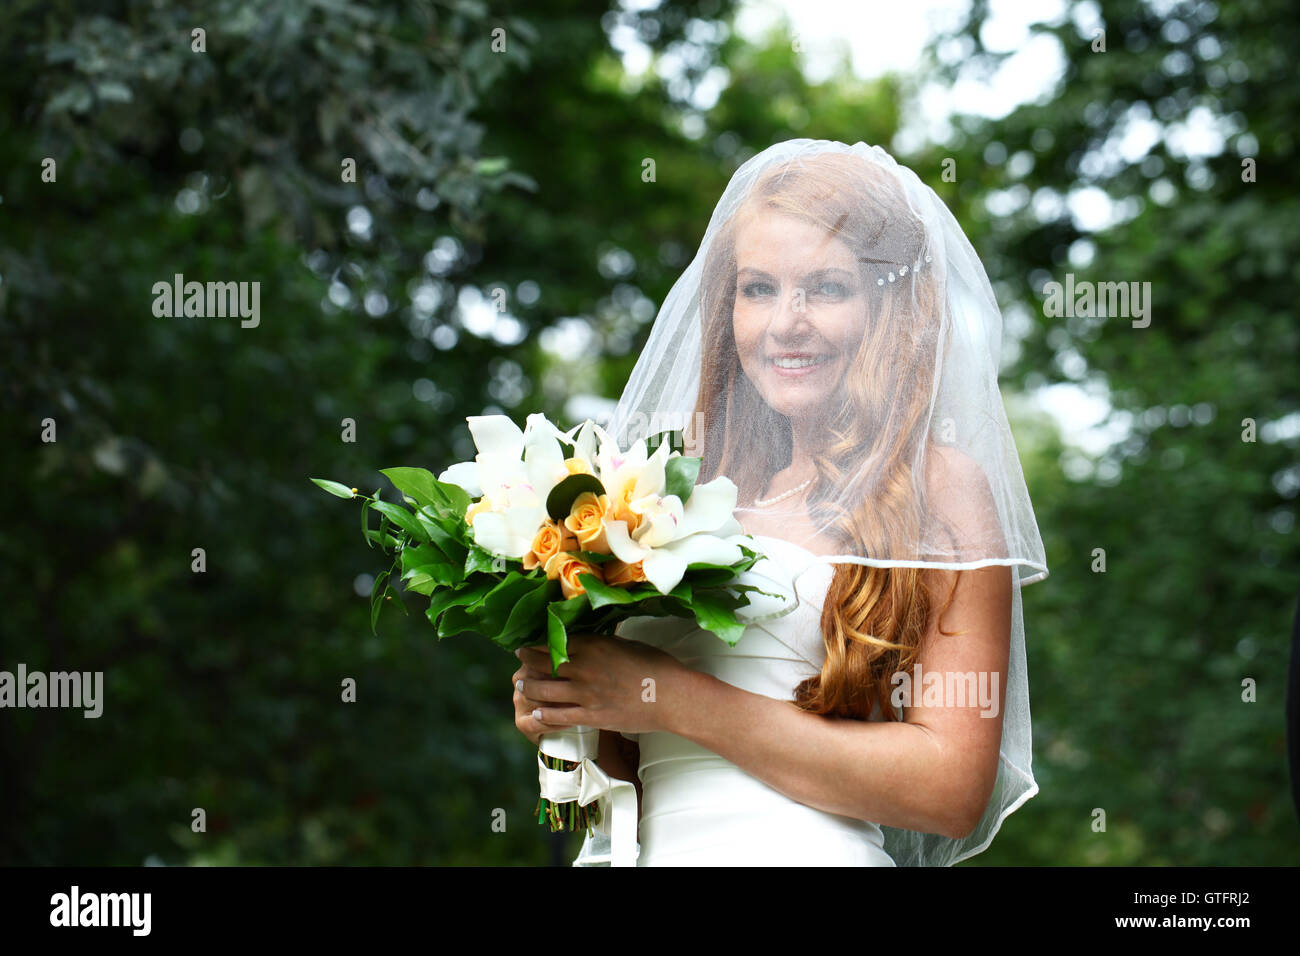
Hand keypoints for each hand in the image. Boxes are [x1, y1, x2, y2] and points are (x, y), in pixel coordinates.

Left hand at [510, 632, 687, 739]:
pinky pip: (560, 715)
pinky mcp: (591, 716)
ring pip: (545, 690)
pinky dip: (545, 714)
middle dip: (527, 662)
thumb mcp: (625, 644)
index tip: (529, 643)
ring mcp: (586, 693)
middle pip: (543, 664)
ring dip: (529, 687)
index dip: (537, 644)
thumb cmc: (654, 666)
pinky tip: (537, 713)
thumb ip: (602, 644)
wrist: (670, 696)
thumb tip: (588, 641)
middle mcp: (584, 667)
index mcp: (593, 645)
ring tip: (521, 684)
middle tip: (519, 661)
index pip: (554, 642)